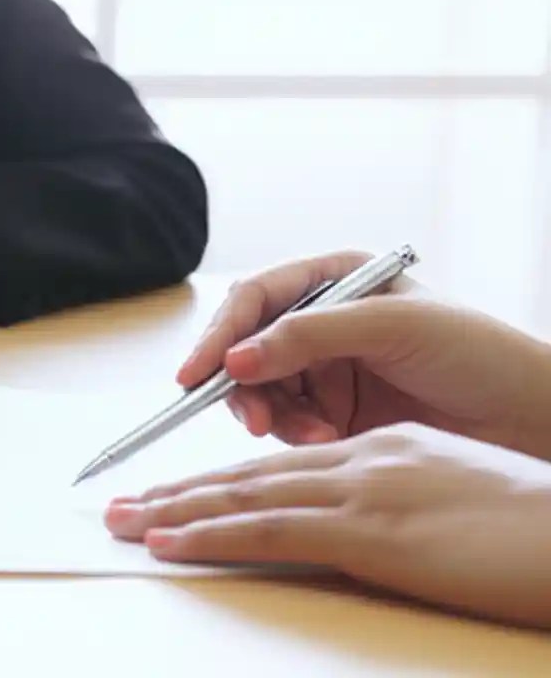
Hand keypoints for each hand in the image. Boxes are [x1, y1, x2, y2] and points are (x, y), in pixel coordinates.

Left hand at [104, 423, 550, 628]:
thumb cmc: (538, 526)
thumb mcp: (456, 497)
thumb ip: (400, 498)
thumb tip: (363, 523)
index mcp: (385, 449)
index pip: (282, 465)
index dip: (221, 481)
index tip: (175, 495)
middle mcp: (363, 461)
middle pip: (249, 474)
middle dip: (178, 491)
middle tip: (120, 507)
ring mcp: (362, 492)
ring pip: (244, 495)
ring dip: (173, 511)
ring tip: (121, 523)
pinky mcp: (368, 530)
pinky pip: (268, 528)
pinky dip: (208, 533)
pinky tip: (167, 543)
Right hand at [178, 251, 550, 458]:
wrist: (528, 420)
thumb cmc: (479, 356)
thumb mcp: (391, 328)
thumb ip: (308, 336)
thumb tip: (235, 359)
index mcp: (336, 279)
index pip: (255, 298)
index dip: (221, 333)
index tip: (199, 373)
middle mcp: (321, 320)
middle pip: (246, 347)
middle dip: (244, 384)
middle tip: (253, 419)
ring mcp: (325, 369)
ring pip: (259, 390)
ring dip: (275, 415)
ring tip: (315, 433)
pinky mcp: (331, 413)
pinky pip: (284, 423)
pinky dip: (294, 435)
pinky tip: (327, 438)